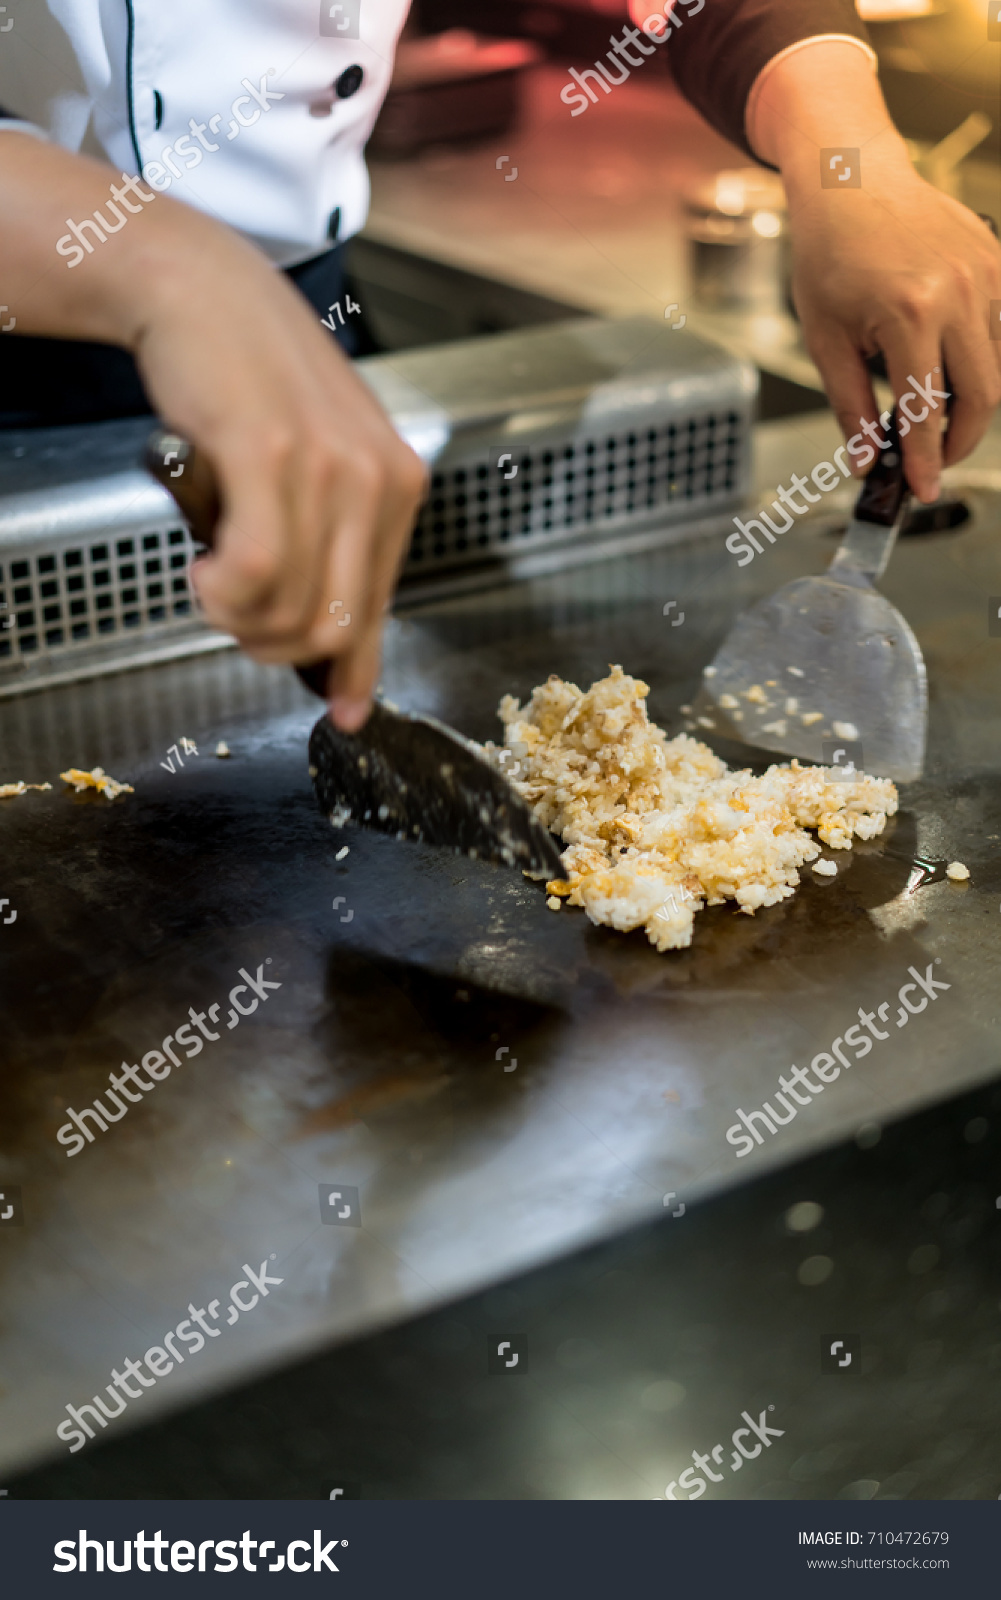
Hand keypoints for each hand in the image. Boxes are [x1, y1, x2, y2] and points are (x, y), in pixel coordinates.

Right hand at [134, 226, 425, 729]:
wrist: (205, 291)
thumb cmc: (253, 379)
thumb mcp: (318, 463)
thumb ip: (334, 547)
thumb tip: (337, 653)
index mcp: (398, 485)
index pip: (381, 610)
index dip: (352, 671)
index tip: (340, 709)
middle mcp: (375, 479)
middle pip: (335, 626)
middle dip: (273, 646)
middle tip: (234, 616)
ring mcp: (328, 467)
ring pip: (293, 608)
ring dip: (237, 619)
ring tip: (212, 583)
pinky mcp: (271, 454)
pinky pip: (257, 571)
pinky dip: (222, 592)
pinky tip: (205, 568)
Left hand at [786, 163, 1000, 502]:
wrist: (851, 180)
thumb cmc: (829, 253)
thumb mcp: (824, 339)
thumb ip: (850, 407)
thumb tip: (867, 461)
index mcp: (909, 314)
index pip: (927, 410)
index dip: (928, 460)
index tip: (924, 490)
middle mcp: (958, 293)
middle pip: (982, 396)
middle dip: (959, 440)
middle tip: (932, 458)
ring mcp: (986, 274)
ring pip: (999, 366)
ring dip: (971, 401)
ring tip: (932, 410)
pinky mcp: (998, 262)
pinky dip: (982, 360)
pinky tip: (948, 365)